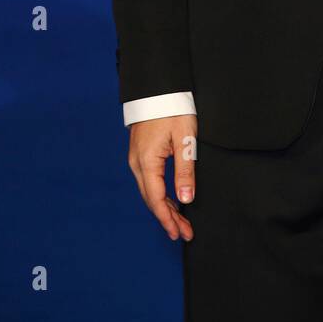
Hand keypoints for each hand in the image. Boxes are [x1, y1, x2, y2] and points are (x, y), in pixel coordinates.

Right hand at [127, 114, 197, 241]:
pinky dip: (160, 195)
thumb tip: (185, 200)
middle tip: (184, 233)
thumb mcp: (184, 139)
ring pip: (149, 191)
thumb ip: (185, 171)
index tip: (179, 233)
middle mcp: (137, 163)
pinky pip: (149, 181)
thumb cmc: (173, 109)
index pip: (156, 199)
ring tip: (180, 223)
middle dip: (167, 218)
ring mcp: (136, 159)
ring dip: (165, 208)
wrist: (158, 88)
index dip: (168, 219)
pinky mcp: (140, 154)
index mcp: (147, 162)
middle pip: (151, 199)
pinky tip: (171, 201)